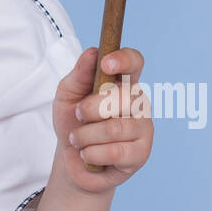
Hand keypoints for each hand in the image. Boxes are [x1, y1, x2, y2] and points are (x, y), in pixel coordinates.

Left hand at [52, 45, 153, 193]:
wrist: (70, 158)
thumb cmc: (72, 121)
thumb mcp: (67, 94)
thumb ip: (79, 74)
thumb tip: (93, 52)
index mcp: (124, 82)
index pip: (135, 62)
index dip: (124, 60)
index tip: (105, 65)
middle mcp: (139, 103)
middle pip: (124, 97)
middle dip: (90, 108)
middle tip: (79, 116)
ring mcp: (144, 129)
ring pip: (115, 128)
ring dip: (85, 136)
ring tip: (78, 139)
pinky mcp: (141, 154)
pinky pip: (115, 152)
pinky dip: (91, 154)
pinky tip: (88, 155)